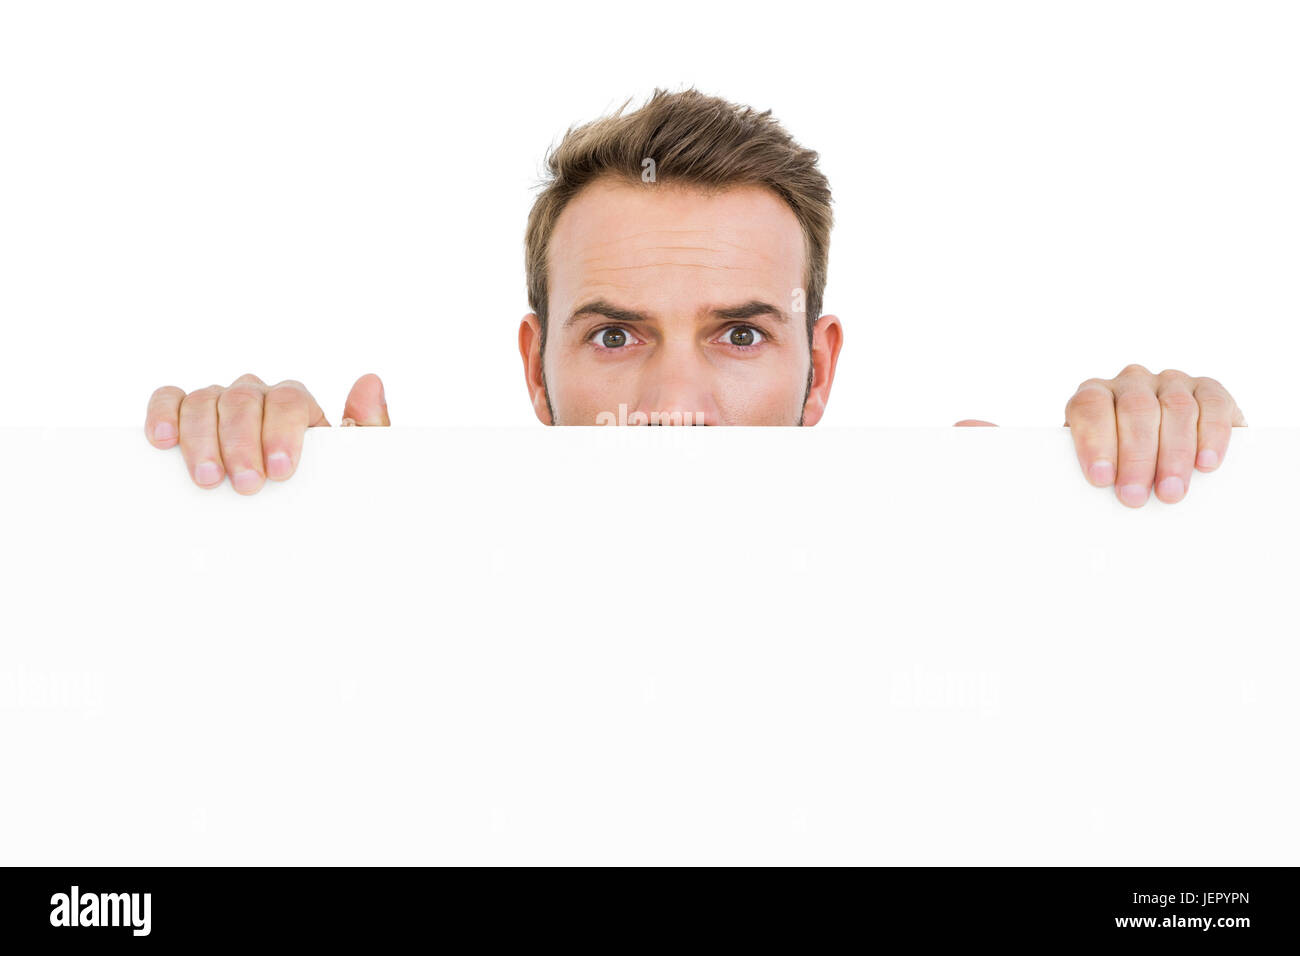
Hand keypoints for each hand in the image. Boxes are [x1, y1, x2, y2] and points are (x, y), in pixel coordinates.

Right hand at [144, 372, 389, 493]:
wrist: (291, 511)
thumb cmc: (319, 481)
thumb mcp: (351, 463)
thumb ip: (367, 427)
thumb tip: (370, 382)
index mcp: (295, 403)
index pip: (288, 401)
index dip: (281, 433)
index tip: (279, 471)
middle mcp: (255, 395)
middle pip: (243, 400)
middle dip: (241, 444)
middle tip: (244, 485)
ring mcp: (219, 401)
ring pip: (205, 400)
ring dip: (202, 438)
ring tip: (207, 478)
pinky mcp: (186, 413)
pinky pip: (170, 399)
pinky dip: (163, 413)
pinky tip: (162, 440)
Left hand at [1063, 364, 1245, 506]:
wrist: (1164, 456)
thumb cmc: (1121, 464)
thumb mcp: (1101, 464)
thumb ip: (1096, 470)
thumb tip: (1097, 491)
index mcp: (1096, 394)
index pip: (1089, 406)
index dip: (1094, 441)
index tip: (1101, 479)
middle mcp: (1132, 381)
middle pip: (1136, 410)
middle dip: (1136, 457)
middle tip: (1134, 496)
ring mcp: (1172, 382)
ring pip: (1176, 408)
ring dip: (1174, 454)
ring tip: (1170, 491)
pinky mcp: (1209, 389)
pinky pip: (1213, 406)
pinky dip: (1211, 436)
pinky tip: (1206, 464)